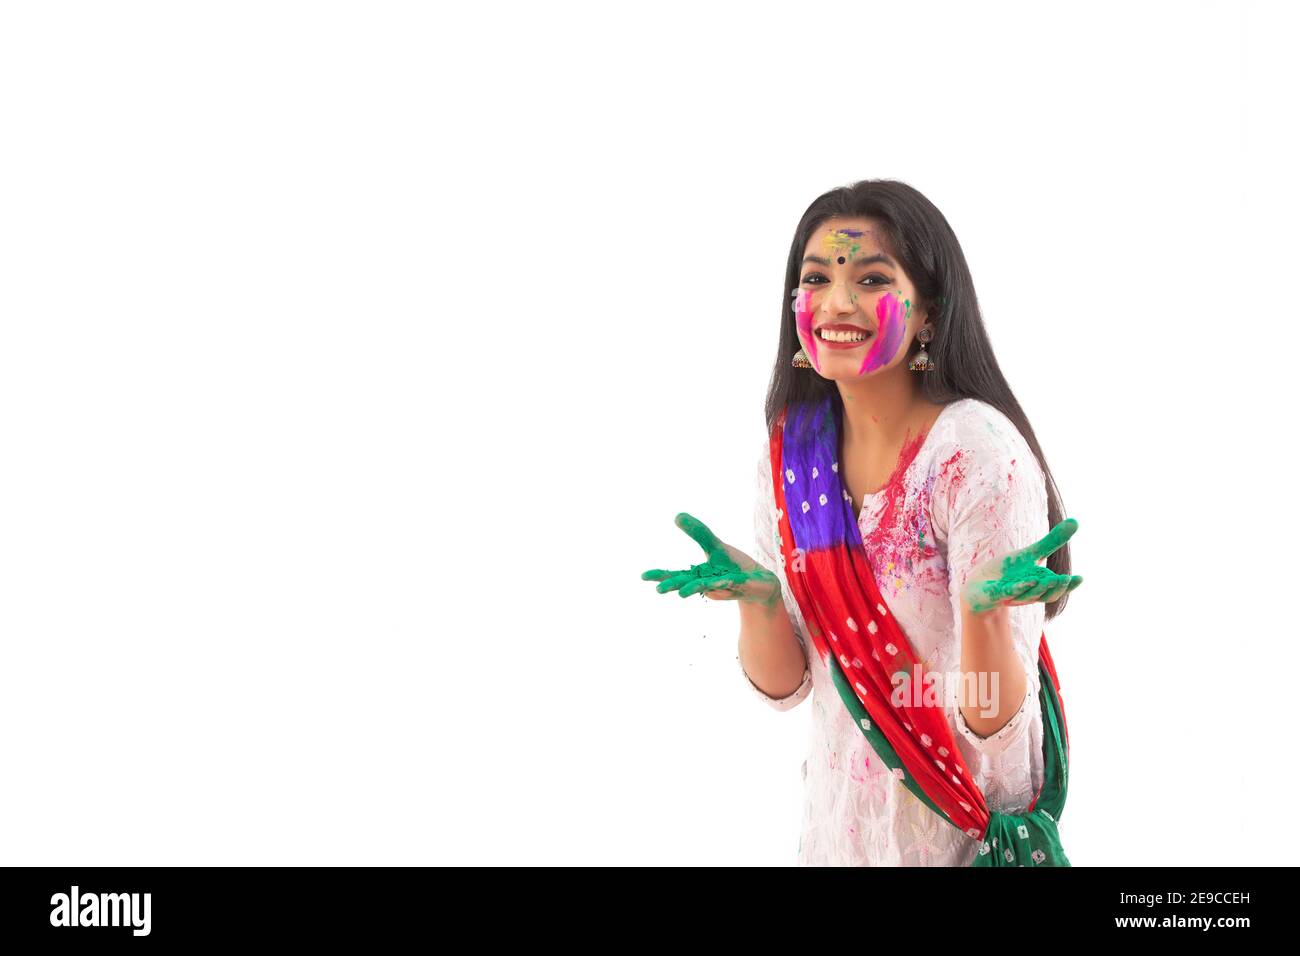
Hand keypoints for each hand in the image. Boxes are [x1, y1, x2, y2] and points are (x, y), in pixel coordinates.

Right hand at [640, 512, 780, 606]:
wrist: (760, 582)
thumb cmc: (733, 567)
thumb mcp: (715, 546)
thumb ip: (698, 533)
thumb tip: (676, 516)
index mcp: (698, 576)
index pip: (675, 576)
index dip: (660, 575)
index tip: (642, 576)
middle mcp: (707, 584)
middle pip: (687, 584)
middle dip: (673, 585)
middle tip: (658, 590)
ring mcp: (722, 586)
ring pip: (706, 587)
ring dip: (694, 589)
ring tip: (681, 594)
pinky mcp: (739, 585)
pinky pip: (729, 583)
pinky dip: (722, 584)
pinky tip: (715, 588)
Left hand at [961, 518, 1083, 614]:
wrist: (980, 584)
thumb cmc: (1009, 571)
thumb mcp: (1031, 553)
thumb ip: (1052, 541)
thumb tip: (1076, 521)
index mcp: (1039, 585)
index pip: (1058, 589)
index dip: (1069, 586)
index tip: (1081, 578)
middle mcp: (1028, 593)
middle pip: (1046, 595)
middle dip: (1056, 587)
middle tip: (1065, 577)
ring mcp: (1012, 596)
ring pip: (1029, 595)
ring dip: (1039, 587)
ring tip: (1051, 578)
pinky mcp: (995, 595)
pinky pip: (1007, 592)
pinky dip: (1017, 588)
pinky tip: (1026, 580)